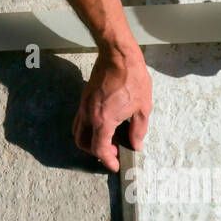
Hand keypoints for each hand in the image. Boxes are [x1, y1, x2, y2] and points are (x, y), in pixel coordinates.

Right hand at [74, 41, 151, 171]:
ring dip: (90, 140)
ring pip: (78, 131)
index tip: (116, 165)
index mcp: (103, 120)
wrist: (118, 55)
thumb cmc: (132, 79)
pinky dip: (88, 128)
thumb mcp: (142, 108)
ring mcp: (84, 106)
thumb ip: (138, 130)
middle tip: (113, 151)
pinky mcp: (84, 98)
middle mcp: (88, 115)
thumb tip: (135, 145)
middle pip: (82, 143)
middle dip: (96, 152)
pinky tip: (104, 124)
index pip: (99, 149)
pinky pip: (79, 119)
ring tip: (109, 139)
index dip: (108, 160)